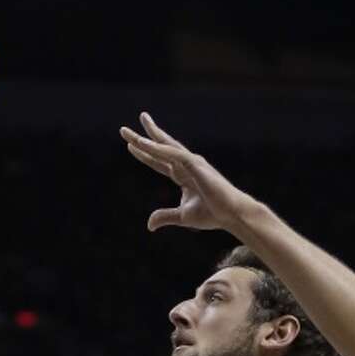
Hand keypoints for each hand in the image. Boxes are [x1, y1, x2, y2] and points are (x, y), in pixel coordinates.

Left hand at [120, 113, 255, 234]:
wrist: (231, 214)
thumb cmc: (212, 214)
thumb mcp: (182, 217)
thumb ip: (165, 216)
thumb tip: (149, 225)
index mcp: (183, 175)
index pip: (159, 162)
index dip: (145, 155)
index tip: (131, 147)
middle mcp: (186, 165)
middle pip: (159, 148)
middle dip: (142, 138)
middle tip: (123, 130)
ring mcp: (191, 162)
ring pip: (164, 147)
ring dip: (147, 138)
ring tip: (130, 133)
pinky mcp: (195, 164)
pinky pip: (173, 154)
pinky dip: (158, 149)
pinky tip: (144, 144)